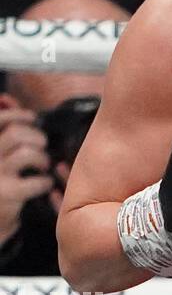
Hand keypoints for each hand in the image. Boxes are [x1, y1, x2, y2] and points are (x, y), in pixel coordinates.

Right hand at [0, 94, 53, 244]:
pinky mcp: (7, 194)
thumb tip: (6, 100)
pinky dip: (44, 182)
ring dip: (41, 158)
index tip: (31, 118)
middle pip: (15, 134)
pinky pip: (36, 181)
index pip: (0, 120)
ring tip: (42, 165)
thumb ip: (2, 127)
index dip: (18, 115)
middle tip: (41, 146)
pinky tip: (41, 185)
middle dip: (36, 137)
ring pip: (26, 153)